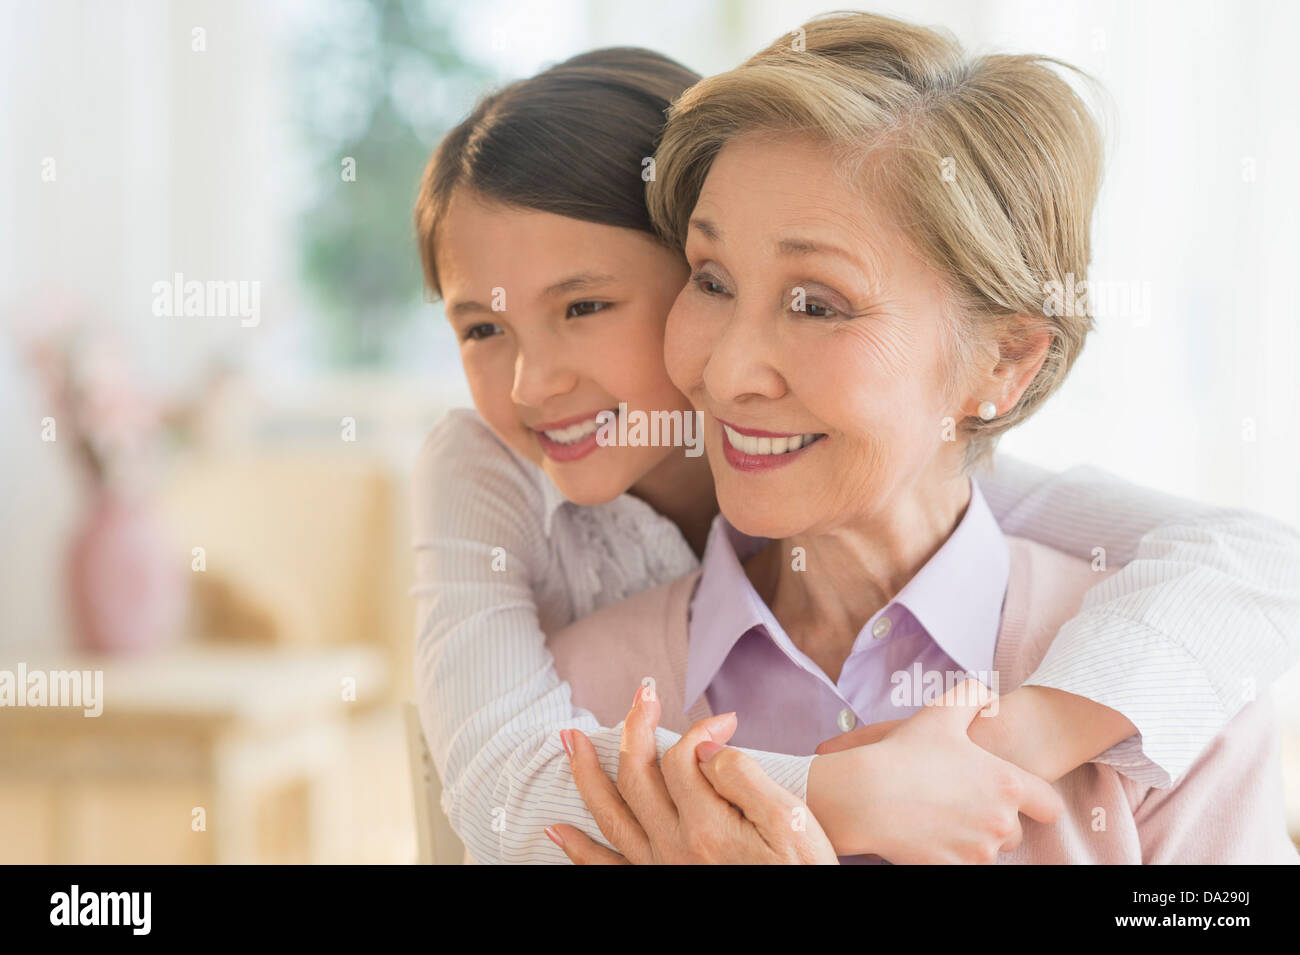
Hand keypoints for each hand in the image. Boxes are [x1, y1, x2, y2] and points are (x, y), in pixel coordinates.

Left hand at [547, 687, 837, 864]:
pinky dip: (578, 850)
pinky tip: (557, 831)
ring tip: (568, 739)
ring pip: (610, 815)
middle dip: (634, 728)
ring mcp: (659, 868)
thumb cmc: (802, 871)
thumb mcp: (790, 820)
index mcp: (706, 826)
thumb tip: (705, 745)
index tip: (727, 721)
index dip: (702, 729)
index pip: (682, 757)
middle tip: (642, 693)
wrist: (799, 922)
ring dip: (584, 774)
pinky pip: (606, 867)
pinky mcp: (656, 883)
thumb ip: (743, 777)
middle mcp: (673, 847)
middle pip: (636, 775)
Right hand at [806, 678, 1064, 862]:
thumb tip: (988, 693)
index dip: (1038, 802)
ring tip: (942, 816)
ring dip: (973, 839)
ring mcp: (977, 852)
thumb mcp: (941, 713)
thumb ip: (972, 695)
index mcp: (1007, 785)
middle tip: (964, 803)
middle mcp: (1000, 823)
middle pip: (1015, 833)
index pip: (1049, 806)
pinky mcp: (952, 869)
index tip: (1022, 800)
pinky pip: (962, 865)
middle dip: (995, 821)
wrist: (866, 796)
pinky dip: (950, 853)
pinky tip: (928, 833)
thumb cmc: (905, 752)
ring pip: (988, 852)